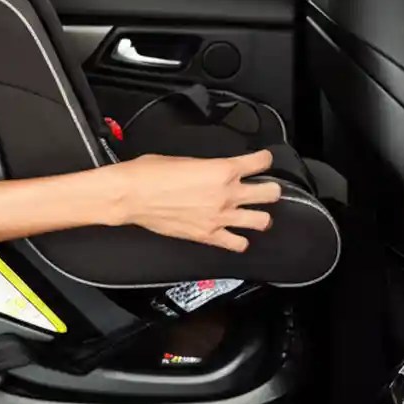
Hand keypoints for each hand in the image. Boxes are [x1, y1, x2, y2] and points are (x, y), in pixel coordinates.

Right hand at [111, 150, 282, 251]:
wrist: (132, 195)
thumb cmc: (150, 173)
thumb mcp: (186, 159)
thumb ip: (208, 167)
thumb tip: (213, 171)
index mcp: (223, 169)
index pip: (261, 162)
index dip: (264, 159)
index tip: (262, 161)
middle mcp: (228, 194)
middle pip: (270, 192)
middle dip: (270, 189)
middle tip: (263, 189)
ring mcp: (220, 217)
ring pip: (261, 220)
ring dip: (260, 216)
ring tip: (254, 214)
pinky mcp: (208, 236)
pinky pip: (238, 244)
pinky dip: (240, 241)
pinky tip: (235, 235)